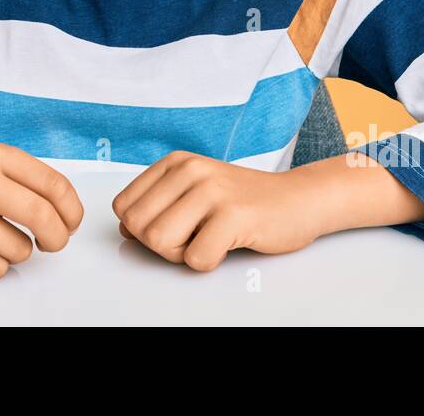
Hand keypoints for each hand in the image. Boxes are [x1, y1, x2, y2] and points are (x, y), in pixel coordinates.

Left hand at [112, 151, 325, 270]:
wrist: (299, 200)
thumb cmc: (244, 202)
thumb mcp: (194, 191)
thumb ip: (158, 205)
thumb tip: (125, 229)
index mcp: (175, 162)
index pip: (124, 207)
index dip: (144, 229)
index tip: (175, 226)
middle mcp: (190, 169)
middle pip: (137, 227)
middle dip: (160, 245)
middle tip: (193, 238)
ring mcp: (213, 190)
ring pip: (159, 242)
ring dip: (182, 255)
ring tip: (209, 240)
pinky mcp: (235, 215)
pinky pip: (196, 259)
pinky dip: (209, 262)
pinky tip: (228, 245)